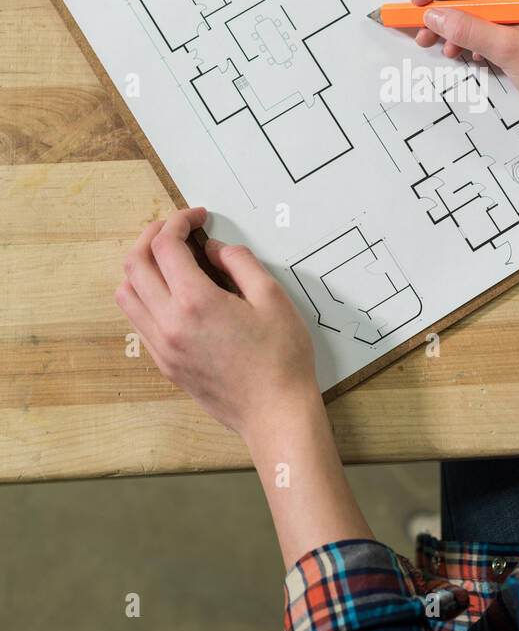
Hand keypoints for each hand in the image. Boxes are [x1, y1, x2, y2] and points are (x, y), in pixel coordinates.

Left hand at [115, 207, 318, 439]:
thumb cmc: (281, 359)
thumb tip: (213, 249)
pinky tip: (172, 293)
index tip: (198, 217)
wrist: (275, 414)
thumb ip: (239, 263)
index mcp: (196, 303)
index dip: (178, 221)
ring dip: (140, 267)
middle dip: (151, 235)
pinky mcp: (165, 364)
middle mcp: (170, 324)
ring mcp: (163, 347)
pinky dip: (145, 296)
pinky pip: (138, 321)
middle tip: (177, 228)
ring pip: (126, 294)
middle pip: (134, 264)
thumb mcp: (272, 297)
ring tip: (168, 259)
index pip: (165, 246)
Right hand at [411, 0, 518, 126]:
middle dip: (446, 6)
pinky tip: (469, 52)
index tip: (420, 2)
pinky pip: (497, 15)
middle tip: (425, 30)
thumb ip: (469, 30)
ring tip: (445, 47)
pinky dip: (477, 31)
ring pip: (483, 0)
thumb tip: (435, 15)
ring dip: (459, 22)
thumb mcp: (511, 52)